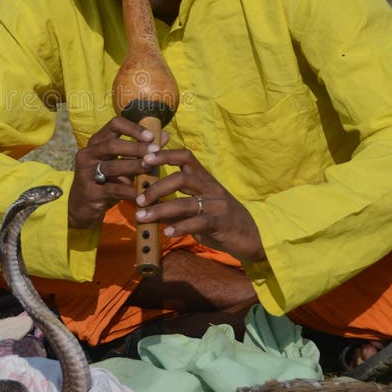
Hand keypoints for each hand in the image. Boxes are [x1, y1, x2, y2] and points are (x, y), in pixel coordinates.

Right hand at [67, 115, 168, 228]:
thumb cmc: (106, 181)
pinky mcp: (90, 192)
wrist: (82, 207)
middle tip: (155, 152)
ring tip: (150, 168)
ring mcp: (86, 173)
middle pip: (112, 144)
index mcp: (97, 142)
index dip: (133, 128)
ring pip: (112, 166)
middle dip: (135, 147)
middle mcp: (88, 154)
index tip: (151, 136)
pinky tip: (141, 192)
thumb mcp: (122, 164)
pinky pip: (112, 189)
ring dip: (133, 166)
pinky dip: (128, 190)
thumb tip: (165, 136)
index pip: (114, 125)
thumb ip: (141, 151)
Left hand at [134, 147, 265, 263]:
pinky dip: (180, 226)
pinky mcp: (221, 223)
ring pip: (185, 202)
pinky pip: (198, 222)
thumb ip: (178, 205)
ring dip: (160, 210)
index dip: (165, 154)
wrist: (253, 237)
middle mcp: (211, 188)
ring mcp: (217, 205)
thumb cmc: (222, 221)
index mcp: (206, 179)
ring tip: (143, 217)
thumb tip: (150, 206)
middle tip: (139, 199)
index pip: (186, 156)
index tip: (145, 158)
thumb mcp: (200, 209)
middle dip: (157, 187)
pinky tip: (167, 232)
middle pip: (181, 178)